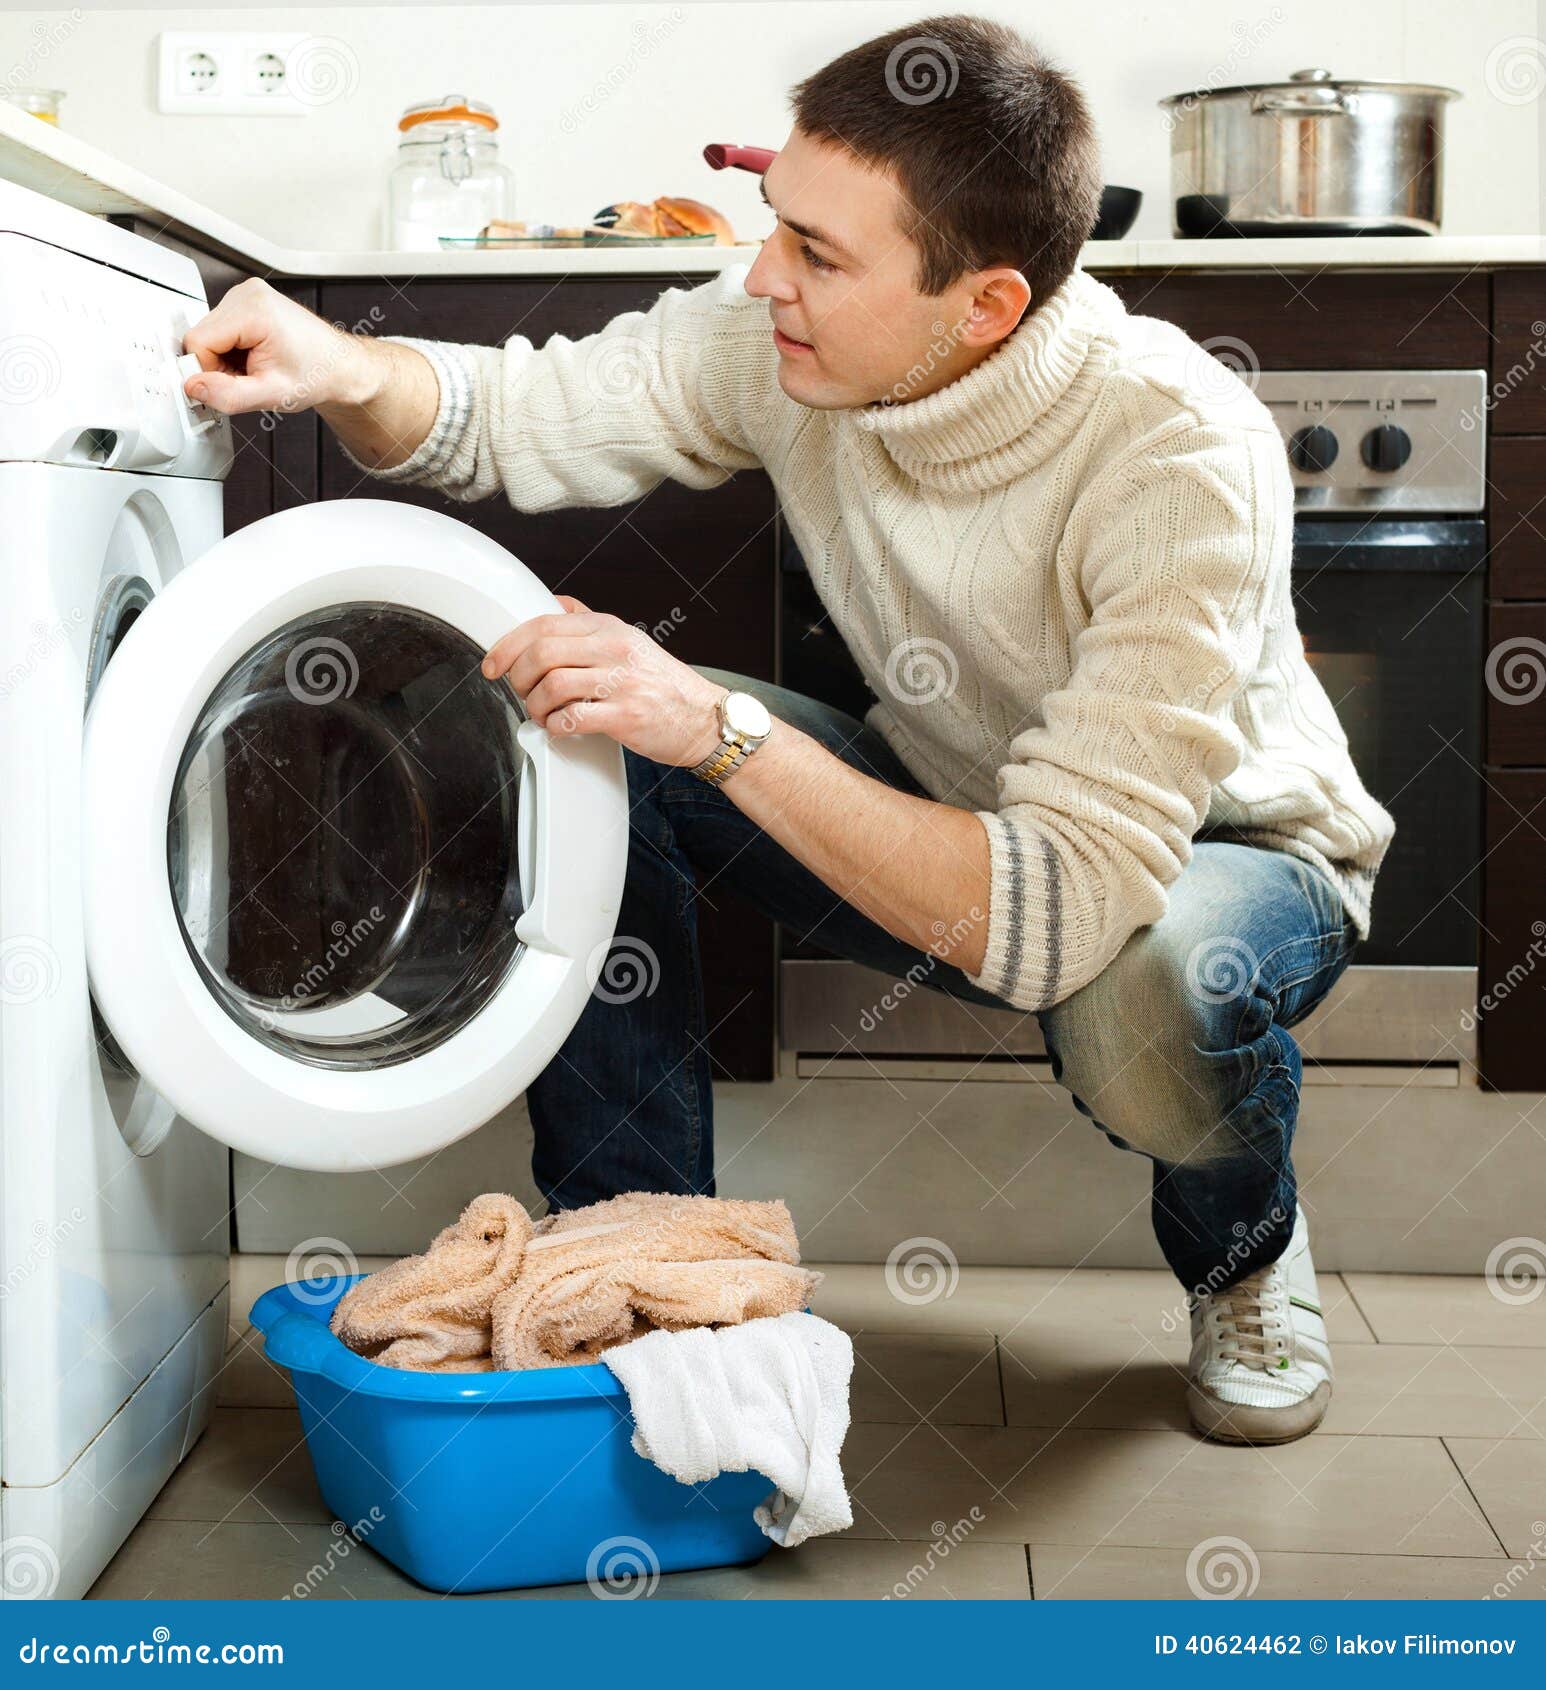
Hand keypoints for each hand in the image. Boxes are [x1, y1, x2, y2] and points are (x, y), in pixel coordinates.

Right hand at [181, 277, 379, 415]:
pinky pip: (219, 329)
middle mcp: (248, 294)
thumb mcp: (272, 394)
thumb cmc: (316, 374)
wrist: (338, 365)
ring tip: (256, 366)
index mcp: (254, 310)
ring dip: (224, 358)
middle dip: (218, 365)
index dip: (209, 371)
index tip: (234, 383)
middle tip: (250, 377)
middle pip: (201, 336)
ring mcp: (247, 294)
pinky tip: (254, 356)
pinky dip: (231, 349)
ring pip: (208, 334)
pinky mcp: (246, 300)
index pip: (197, 342)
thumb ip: (228, 395)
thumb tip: (194, 388)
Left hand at [483, 596, 726, 765]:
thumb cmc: (663, 685)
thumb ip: (591, 622)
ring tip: (544, 714)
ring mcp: (621, 682)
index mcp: (609, 628)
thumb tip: (555, 603)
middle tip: (523, 693)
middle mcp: (614, 649)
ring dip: (536, 706)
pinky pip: (572, 719)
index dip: (508, 645)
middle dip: (519, 678)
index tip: (493, 664)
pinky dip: (556, 727)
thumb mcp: (629, 640)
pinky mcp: (625, 716)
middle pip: (541, 654)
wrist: (704, 719)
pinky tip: (561, 728)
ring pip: (551, 687)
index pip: (543, 625)